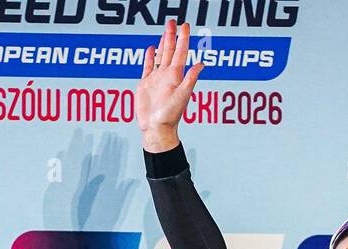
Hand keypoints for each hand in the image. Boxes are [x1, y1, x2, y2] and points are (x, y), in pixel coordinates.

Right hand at [136, 18, 203, 150]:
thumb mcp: (182, 96)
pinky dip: (150, 57)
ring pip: (160, 56)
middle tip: (174, 21)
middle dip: (172, 35)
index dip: (183, 38)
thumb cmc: (169, 116)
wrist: (156, 128)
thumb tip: (202, 64)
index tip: (185, 25)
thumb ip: (190, 79)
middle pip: (170, 50)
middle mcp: (167, 75)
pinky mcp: (146, 84)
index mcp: (176, 76)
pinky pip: (148, 66)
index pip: (180, 52)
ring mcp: (157, 78)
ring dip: (163, 43)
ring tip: (166, 31)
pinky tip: (151, 49)